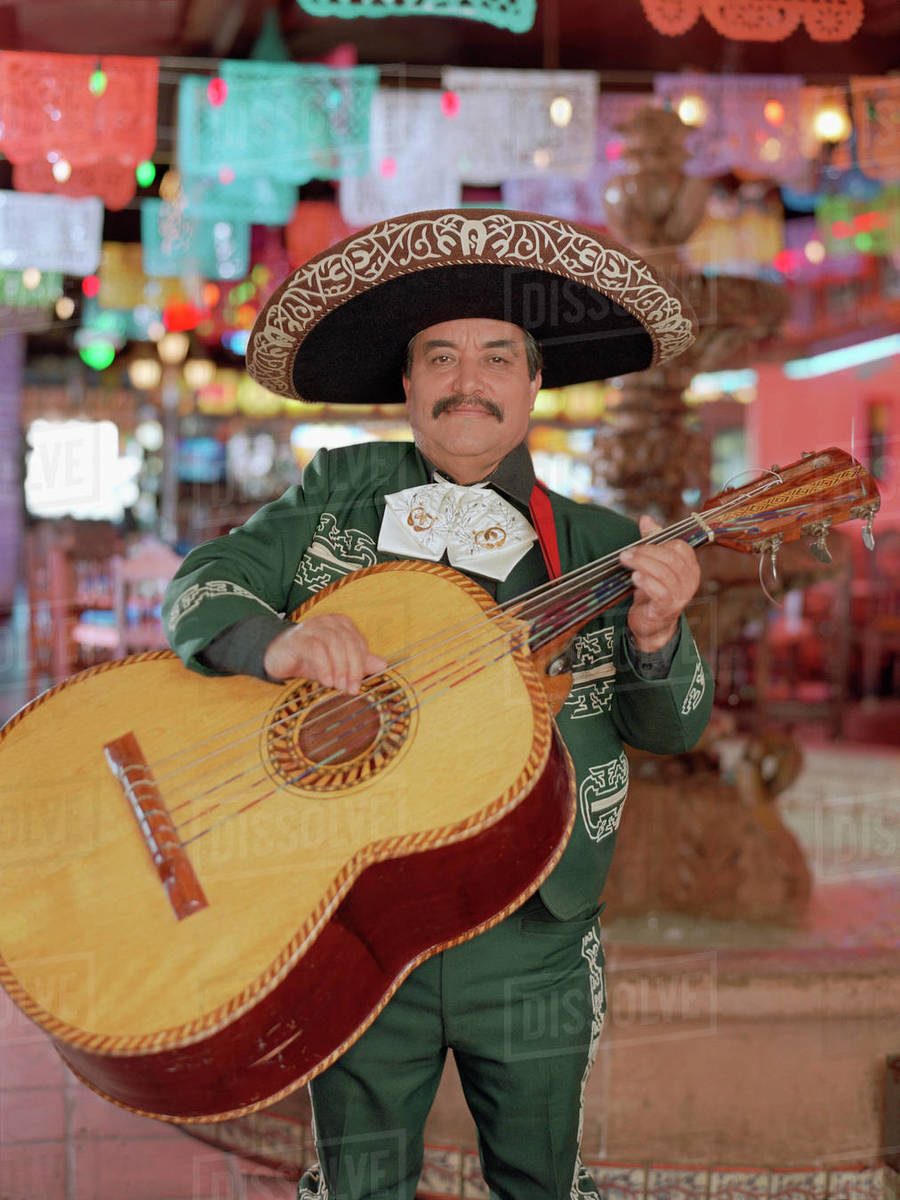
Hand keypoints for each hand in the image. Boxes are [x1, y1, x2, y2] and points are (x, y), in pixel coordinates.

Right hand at [263, 613, 386, 693]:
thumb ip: (359, 663)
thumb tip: (383, 665)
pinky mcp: (297, 638)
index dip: (361, 665)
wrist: (277, 657)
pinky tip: (325, 681)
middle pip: (348, 642)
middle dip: (352, 668)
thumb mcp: (337, 663)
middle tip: (350, 689)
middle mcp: (328, 621)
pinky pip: (315, 649)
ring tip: (337, 686)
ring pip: (333, 644)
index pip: (359, 643)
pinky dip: (323, 666)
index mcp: (342, 624)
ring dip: (339, 668)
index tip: (357, 686)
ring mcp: (311, 627)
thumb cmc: (310, 660)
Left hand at [619, 515, 700, 651]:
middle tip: (625, 553)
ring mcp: (681, 595)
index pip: (679, 547)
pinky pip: (660, 592)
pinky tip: (634, 578)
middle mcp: (690, 580)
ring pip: (664, 573)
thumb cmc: (654, 590)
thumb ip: (651, 541)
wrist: (651, 624)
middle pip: (670, 558)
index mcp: (689, 566)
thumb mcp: (654, 564)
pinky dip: (646, 582)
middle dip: (645, 552)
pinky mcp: (668, 609)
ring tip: (626, 562)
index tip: (637, 545)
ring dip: (642, 564)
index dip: (657, 543)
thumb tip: (645, 519)